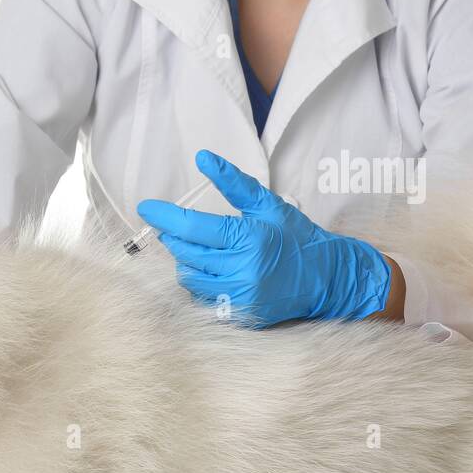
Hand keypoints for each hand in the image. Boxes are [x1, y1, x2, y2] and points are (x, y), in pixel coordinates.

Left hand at [137, 150, 391, 326]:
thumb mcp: (267, 205)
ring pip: (189, 278)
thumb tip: (203, 157)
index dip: (165, 217)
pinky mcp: (239, 314)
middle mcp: (243, 271)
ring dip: (187, 262)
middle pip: (185, 254)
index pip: (193, 228)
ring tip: (204, 251)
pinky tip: (216, 272)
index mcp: (250, 239)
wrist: (327, 278)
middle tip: (181, 229)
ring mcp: (240, 297)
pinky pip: (202, 298)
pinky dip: (201, 283)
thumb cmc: (296, 237)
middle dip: (176, 239)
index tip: (146, 207)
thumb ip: (233, 182)